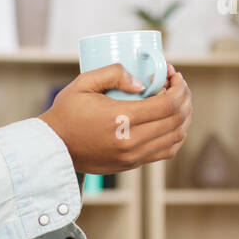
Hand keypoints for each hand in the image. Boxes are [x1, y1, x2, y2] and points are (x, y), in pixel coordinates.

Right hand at [39, 62, 191, 174]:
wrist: (53, 147)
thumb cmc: (66, 113)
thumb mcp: (83, 83)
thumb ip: (113, 73)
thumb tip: (142, 82)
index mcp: (120, 119)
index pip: (167, 105)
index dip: (179, 88)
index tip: (176, 76)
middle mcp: (131, 141)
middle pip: (176, 120)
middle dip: (185, 99)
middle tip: (179, 85)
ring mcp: (133, 156)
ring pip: (176, 138)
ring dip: (184, 117)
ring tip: (179, 102)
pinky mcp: (131, 164)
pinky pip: (166, 151)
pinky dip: (176, 135)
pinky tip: (171, 122)